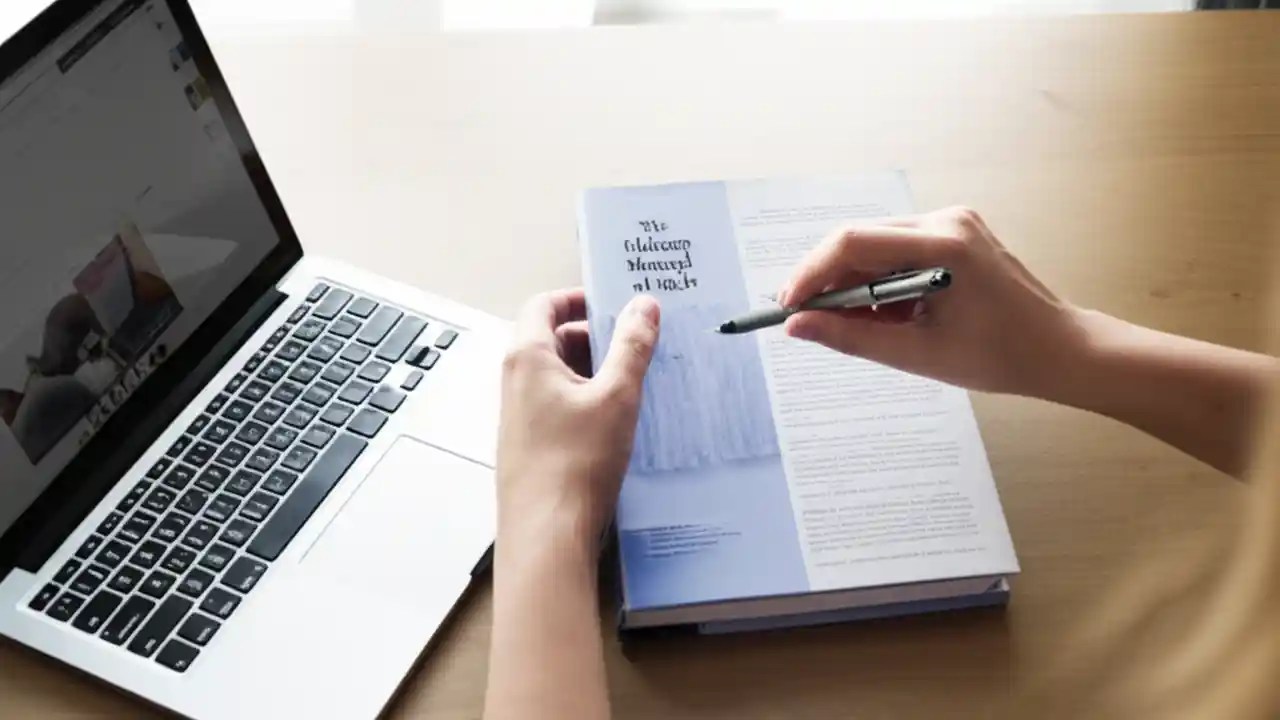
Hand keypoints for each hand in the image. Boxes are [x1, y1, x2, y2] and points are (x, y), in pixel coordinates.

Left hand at [496, 288, 660, 548]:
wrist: (547, 535)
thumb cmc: (576, 463)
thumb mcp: (616, 396)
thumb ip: (632, 346)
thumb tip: (644, 306)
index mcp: (527, 357)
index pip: (544, 304)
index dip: (578, 298)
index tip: (615, 304)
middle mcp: (515, 381)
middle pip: (553, 338)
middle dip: (596, 337)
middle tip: (637, 345)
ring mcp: (520, 415)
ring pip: (559, 375)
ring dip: (595, 372)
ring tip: (636, 384)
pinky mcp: (531, 444)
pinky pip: (560, 406)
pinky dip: (588, 402)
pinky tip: (619, 422)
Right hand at [778, 206, 1085, 396]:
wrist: (1059, 350)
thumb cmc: (1000, 357)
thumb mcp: (915, 355)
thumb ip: (850, 337)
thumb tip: (798, 327)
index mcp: (944, 247)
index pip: (853, 243)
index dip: (812, 273)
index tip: (789, 305)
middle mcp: (948, 221)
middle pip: (860, 239)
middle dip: (829, 280)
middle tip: (809, 319)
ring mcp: (954, 222)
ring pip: (876, 244)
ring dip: (856, 283)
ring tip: (861, 326)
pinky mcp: (956, 231)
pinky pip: (898, 248)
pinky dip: (881, 280)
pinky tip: (889, 314)